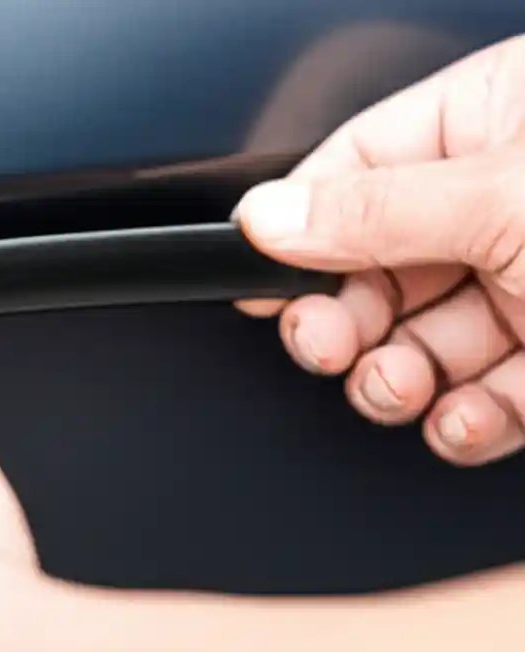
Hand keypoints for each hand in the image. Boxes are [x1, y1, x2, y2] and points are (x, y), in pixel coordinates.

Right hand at [235, 35, 524, 464]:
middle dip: (346, 319)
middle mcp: (509, 199)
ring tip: (396, 386)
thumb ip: (375, 212)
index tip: (260, 278)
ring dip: (396, 380)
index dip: (301, 227)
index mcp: (496, 119)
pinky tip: (458, 418)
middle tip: (324, 341)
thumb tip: (265, 216)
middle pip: (377, 265)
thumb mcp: (509, 199)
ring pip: (422, 340)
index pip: (357, 165)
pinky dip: (462, 423)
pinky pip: (483, 398)